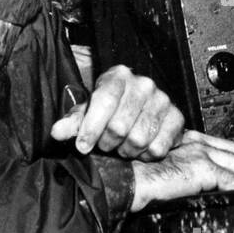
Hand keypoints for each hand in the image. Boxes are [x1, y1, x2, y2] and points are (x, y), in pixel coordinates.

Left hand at [50, 65, 184, 159]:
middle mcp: (143, 84)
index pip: (104, 101)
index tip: (82, 146)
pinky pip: (158, 148)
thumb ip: (73, 122)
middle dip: (107, 143)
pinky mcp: (177, 118)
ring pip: (139, 139)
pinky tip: (139, 149)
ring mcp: (163, 100)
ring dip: (125, 151)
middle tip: (105, 145)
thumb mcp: (88, 112)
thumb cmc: (110, 110)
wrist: (140, 110)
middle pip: (120, 126)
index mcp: (118, 76)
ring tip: (121, 147)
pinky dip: (145, 156)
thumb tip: (57, 132)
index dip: (91, 128)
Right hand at [128, 131, 233, 211]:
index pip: (231, 147)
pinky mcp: (201, 166)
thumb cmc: (144, 181)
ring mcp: (200, 152)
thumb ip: (193, 174)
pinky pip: (233, 180)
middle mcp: (198, 142)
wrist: (129, 181)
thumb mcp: (174, 172)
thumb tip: (213, 190)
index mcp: (192, 141)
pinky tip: (228, 200)